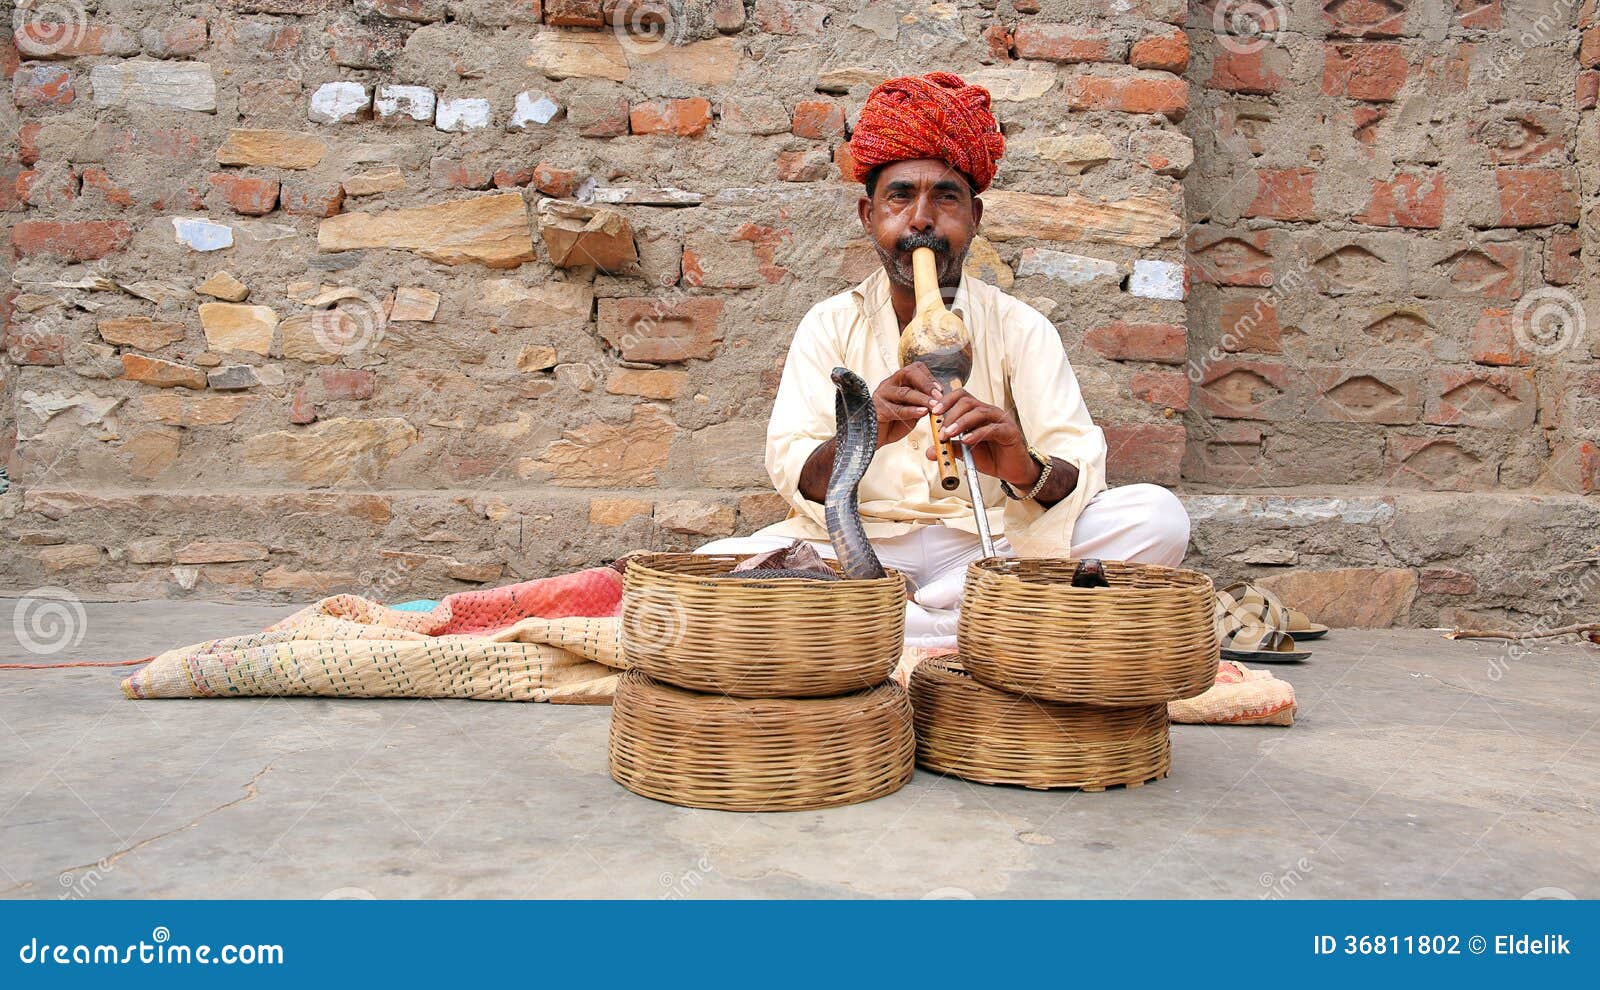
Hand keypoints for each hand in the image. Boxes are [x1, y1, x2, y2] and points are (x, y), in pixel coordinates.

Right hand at [872, 362, 939, 448]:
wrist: (874, 437)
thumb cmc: (893, 423)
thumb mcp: (912, 410)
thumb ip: (922, 403)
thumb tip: (939, 400)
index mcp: (897, 381)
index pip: (915, 369)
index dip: (929, 378)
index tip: (940, 390)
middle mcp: (889, 384)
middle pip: (908, 373)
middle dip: (926, 383)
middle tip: (939, 395)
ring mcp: (882, 395)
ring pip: (904, 392)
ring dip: (922, 399)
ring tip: (934, 405)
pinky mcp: (879, 410)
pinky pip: (897, 409)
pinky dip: (911, 411)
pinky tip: (922, 413)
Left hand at [923, 387, 1038, 486]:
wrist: (1012, 471)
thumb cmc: (990, 457)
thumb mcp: (965, 452)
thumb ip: (950, 448)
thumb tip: (929, 451)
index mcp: (978, 412)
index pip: (961, 396)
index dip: (946, 401)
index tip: (933, 412)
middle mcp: (989, 412)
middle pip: (967, 401)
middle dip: (950, 414)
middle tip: (941, 431)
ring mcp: (1000, 420)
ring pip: (979, 412)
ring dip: (961, 422)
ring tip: (949, 434)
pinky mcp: (1010, 432)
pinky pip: (992, 429)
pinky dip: (977, 433)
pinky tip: (966, 441)